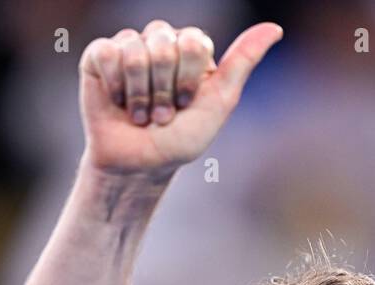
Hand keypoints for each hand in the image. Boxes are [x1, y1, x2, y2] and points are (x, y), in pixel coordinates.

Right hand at [79, 20, 282, 176]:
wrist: (139, 166)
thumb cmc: (179, 139)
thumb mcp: (218, 102)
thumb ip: (243, 62)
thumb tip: (275, 27)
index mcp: (191, 48)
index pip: (194, 42)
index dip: (189, 79)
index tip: (186, 106)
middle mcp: (161, 41)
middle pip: (164, 43)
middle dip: (164, 89)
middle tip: (162, 115)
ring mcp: (129, 47)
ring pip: (136, 50)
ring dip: (140, 94)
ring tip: (141, 114)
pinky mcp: (99, 57)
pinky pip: (108, 52)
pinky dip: (116, 86)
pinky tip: (118, 102)